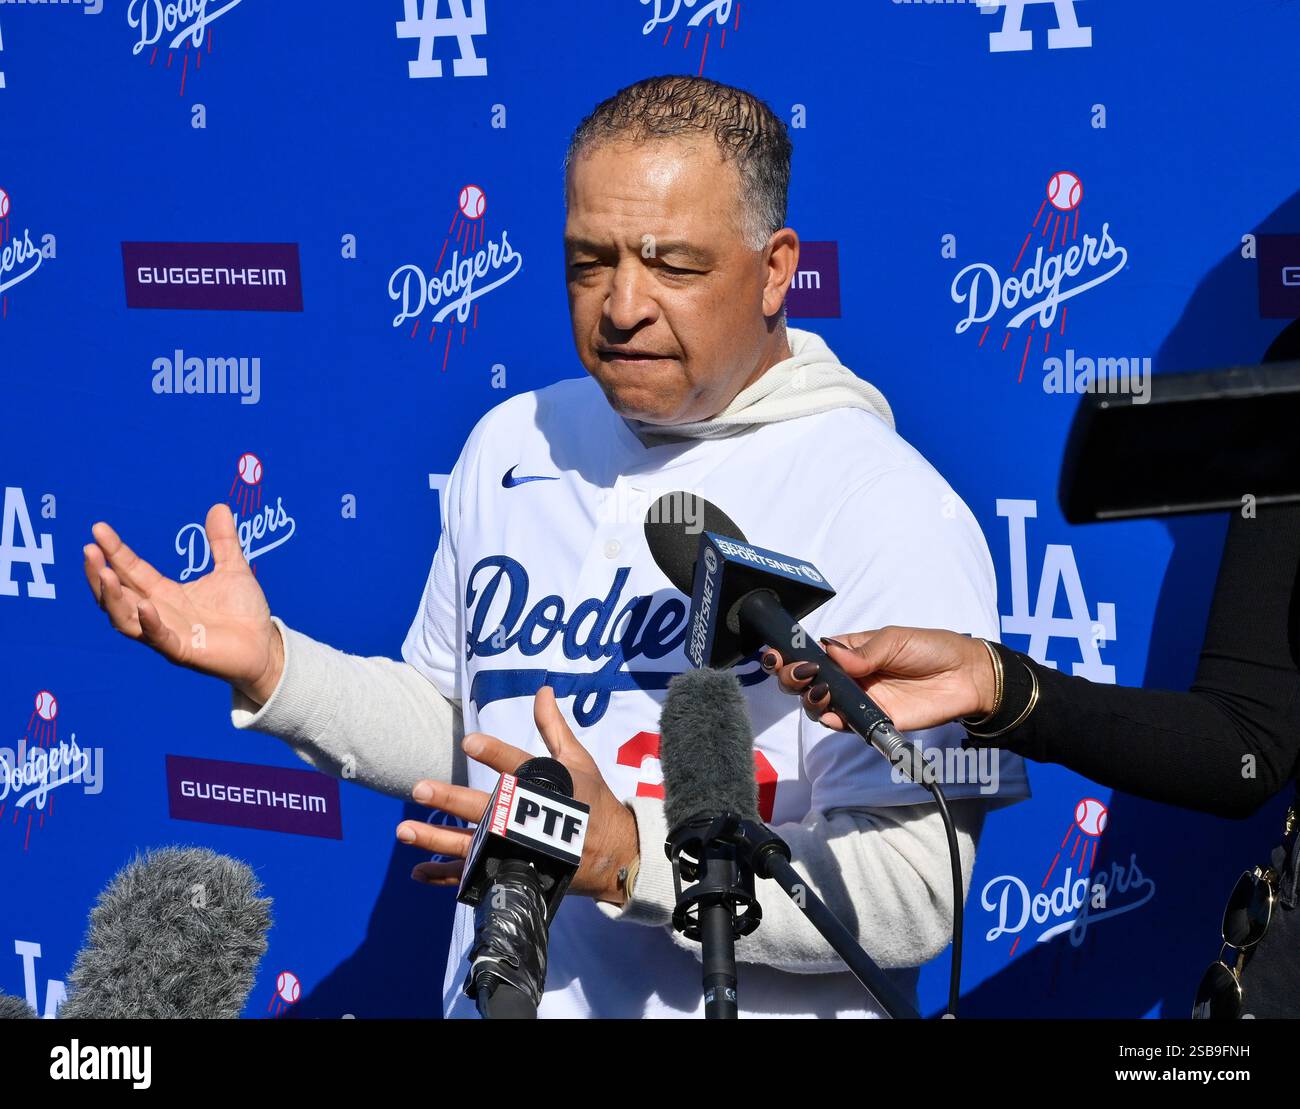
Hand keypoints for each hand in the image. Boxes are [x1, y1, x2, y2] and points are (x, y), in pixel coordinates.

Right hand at [83, 504, 283, 704]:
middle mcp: (159, 613)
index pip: (132, 570)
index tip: (99, 528)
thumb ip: (222, 541)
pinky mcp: (183, 651)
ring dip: (113, 597)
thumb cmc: (245, 612)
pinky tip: (145, 605)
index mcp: (166, 594)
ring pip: (125, 619)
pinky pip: (159, 638)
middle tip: (89, 549)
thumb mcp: (233, 569)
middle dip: (100, 572)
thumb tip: (219, 506)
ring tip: (103, 573)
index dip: (115, 550)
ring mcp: (168, 633)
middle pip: (118, 594)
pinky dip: (150, 623)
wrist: (266, 646)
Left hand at [400, 686, 638, 904]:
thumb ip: (553, 728)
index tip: (470, 743)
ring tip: (405, 831)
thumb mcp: (577, 761)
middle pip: (484, 809)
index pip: (516, 765)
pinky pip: (474, 875)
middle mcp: (525, 819)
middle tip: (420, 789)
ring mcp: (515, 849)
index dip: (494, 753)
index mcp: (544, 787)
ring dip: (435, 839)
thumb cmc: (592, 802)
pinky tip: (418, 871)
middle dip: (450, 800)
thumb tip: (543, 690)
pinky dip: (446, 876)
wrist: (611, 856)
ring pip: (470, 845)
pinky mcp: (510, 871)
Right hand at [759, 626, 996, 732]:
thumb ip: (864, 652)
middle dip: (792, 677)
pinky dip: (831, 720)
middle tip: (799, 675)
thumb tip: (832, 657)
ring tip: (821, 691)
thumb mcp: (895, 639)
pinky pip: (844, 724)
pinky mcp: (872, 720)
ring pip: (817, 704)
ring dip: (810, 699)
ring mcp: (858, 700)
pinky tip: (831, 713)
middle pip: (805, 680)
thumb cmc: (930, 648)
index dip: (789, 655)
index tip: (777, 655)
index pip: (810, 653)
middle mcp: (847, 676)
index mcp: (847, 651)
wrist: (965, 677)